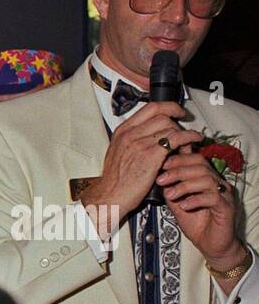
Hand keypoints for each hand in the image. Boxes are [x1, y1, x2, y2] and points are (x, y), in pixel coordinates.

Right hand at [81, 100, 196, 229]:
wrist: (109, 197)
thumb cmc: (115, 181)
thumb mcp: (118, 153)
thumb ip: (132, 140)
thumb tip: (151, 134)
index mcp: (122, 132)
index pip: (150, 108)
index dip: (169, 107)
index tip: (177, 112)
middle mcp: (130, 134)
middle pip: (163, 116)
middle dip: (177, 123)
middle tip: (182, 133)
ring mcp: (140, 144)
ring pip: (170, 127)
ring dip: (183, 133)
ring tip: (187, 144)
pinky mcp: (150, 155)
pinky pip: (176, 139)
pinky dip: (189, 138)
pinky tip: (193, 141)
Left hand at [156, 152, 245, 266]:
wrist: (211, 245)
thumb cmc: (197, 224)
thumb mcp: (177, 206)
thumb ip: (171, 191)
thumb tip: (158, 179)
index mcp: (206, 178)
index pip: (195, 159)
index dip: (178, 159)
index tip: (161, 165)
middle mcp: (217, 183)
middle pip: (200, 166)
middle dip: (178, 171)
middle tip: (161, 179)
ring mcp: (224, 194)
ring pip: (207, 180)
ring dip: (185, 185)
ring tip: (170, 195)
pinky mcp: (227, 208)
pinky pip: (213, 198)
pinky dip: (196, 200)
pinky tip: (184, 206)